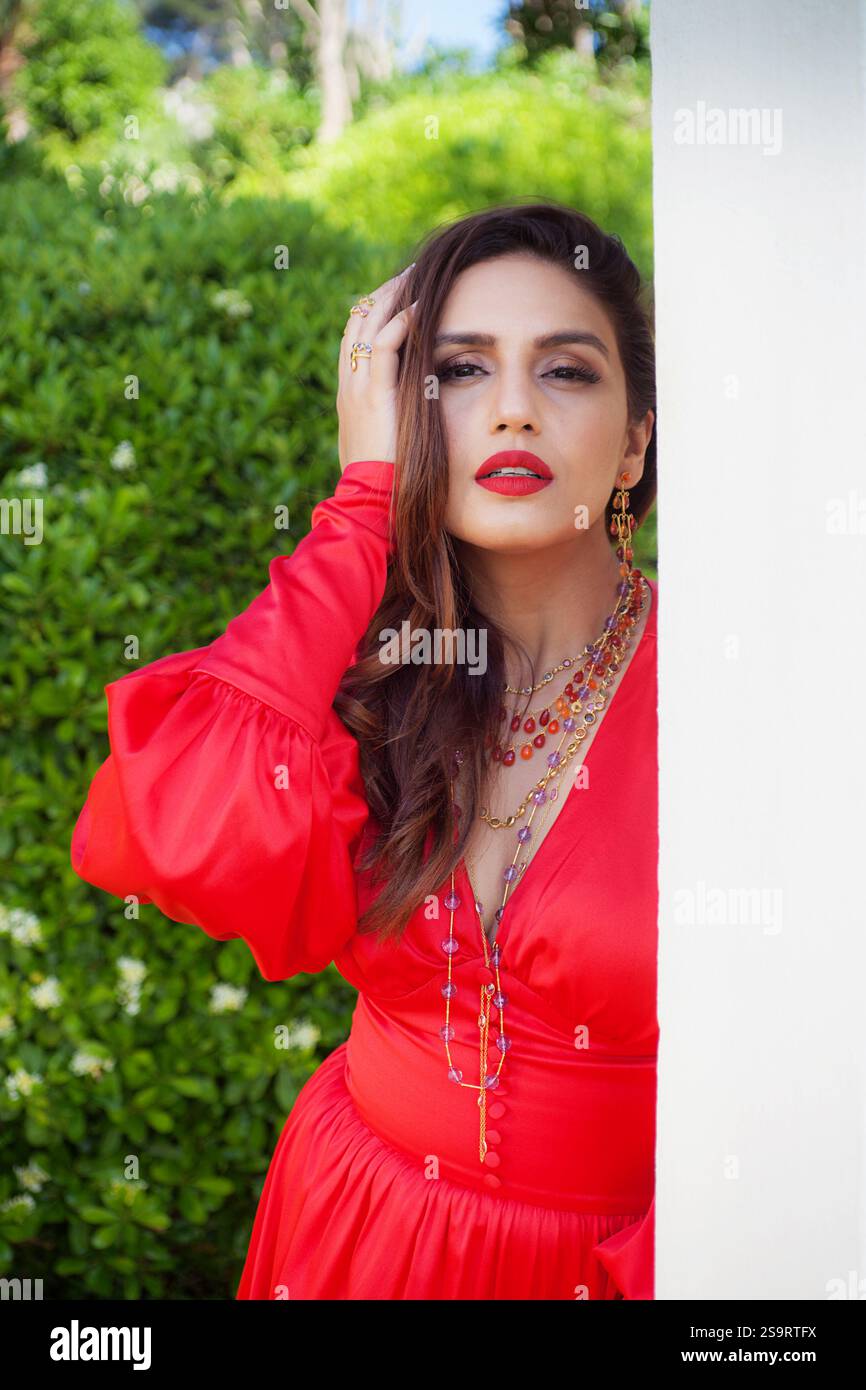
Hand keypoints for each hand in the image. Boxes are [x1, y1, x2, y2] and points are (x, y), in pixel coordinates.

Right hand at [336, 265, 417, 473]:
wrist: (369, 500)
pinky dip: (402, 322)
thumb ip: (392, 421)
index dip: (373, 313)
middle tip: (408, 274)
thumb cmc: (383, 480)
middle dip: (382, 295)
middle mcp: (348, 385)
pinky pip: (385, 346)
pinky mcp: (374, 395)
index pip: (354, 340)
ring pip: (368, 326)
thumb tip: (410, 417)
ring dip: (393, 297)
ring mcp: (357, 388)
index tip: (397, 296)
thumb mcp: (384, 443)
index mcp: (348, 394)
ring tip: (416, 277)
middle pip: (357, 323)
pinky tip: (421, 308)